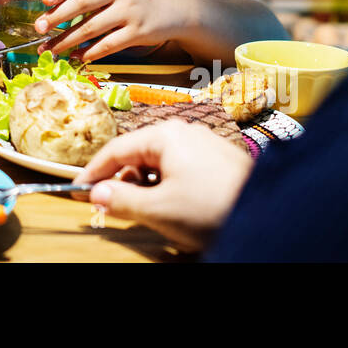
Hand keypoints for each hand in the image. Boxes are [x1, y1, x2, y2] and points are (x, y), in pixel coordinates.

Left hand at [35, 0, 199, 62]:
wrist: (174, 7)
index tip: (44, 0)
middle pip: (83, 3)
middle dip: (57, 17)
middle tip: (39, 29)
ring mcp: (130, 11)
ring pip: (92, 28)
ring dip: (68, 40)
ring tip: (51, 49)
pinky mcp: (138, 32)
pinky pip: (109, 45)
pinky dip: (90, 53)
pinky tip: (78, 57)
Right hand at [75, 121, 252, 251]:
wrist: (270, 215)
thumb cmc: (213, 207)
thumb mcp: (158, 209)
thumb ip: (122, 200)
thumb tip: (97, 194)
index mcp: (165, 135)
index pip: (116, 148)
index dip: (93, 172)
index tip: (78, 189)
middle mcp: (184, 132)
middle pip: (138, 153)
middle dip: (123, 180)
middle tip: (112, 206)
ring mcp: (203, 144)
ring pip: (160, 162)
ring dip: (146, 185)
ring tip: (146, 210)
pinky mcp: (218, 160)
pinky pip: (180, 167)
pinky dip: (167, 185)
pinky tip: (172, 206)